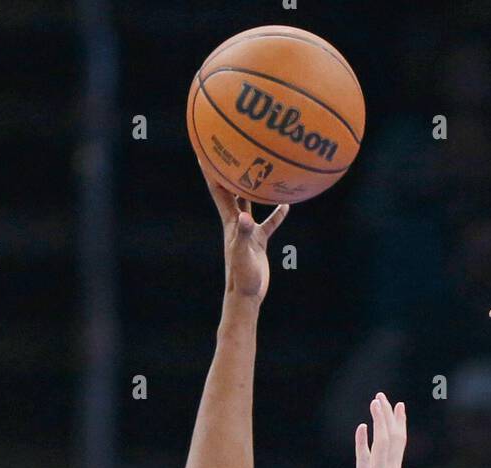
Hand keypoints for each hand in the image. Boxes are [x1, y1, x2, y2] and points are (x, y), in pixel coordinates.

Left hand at [200, 162, 288, 302]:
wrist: (246, 295)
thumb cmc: (241, 277)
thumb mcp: (243, 255)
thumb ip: (245, 236)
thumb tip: (247, 219)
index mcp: (230, 221)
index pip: (218, 189)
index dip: (210, 169)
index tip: (205, 149)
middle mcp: (236, 222)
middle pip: (231, 190)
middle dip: (229, 170)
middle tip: (231, 149)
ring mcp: (248, 231)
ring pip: (249, 203)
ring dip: (253, 187)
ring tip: (260, 168)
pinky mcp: (259, 241)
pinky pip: (269, 223)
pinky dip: (276, 213)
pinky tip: (285, 203)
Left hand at [352, 393, 406, 467]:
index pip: (398, 444)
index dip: (399, 424)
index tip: (399, 406)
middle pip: (392, 438)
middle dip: (388, 416)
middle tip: (383, 396)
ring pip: (382, 444)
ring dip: (379, 422)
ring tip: (376, 403)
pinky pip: (365, 460)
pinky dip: (364, 443)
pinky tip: (362, 427)